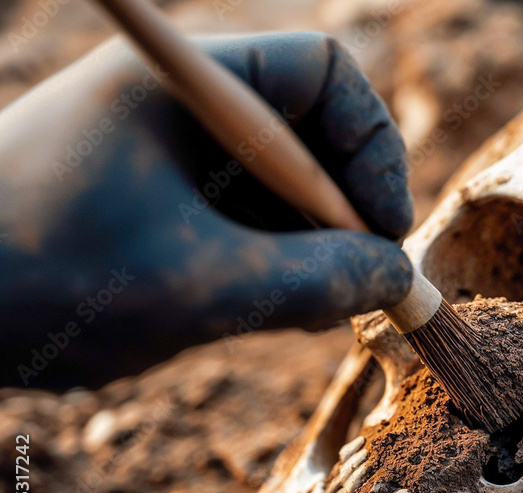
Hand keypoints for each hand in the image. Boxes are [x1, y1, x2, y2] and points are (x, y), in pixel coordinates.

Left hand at [0, 32, 412, 389]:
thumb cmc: (44, 279)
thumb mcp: (199, 287)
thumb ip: (313, 282)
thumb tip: (395, 278)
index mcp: (186, 85)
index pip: (324, 74)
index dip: (372, 145)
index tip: (383, 227)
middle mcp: (184, 107)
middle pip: (311, 130)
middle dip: (346, 205)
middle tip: (360, 280)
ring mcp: (170, 154)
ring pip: (282, 183)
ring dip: (312, 242)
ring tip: (311, 305)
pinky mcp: (161, 202)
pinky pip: (245, 216)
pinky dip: (274, 259)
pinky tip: (269, 305)